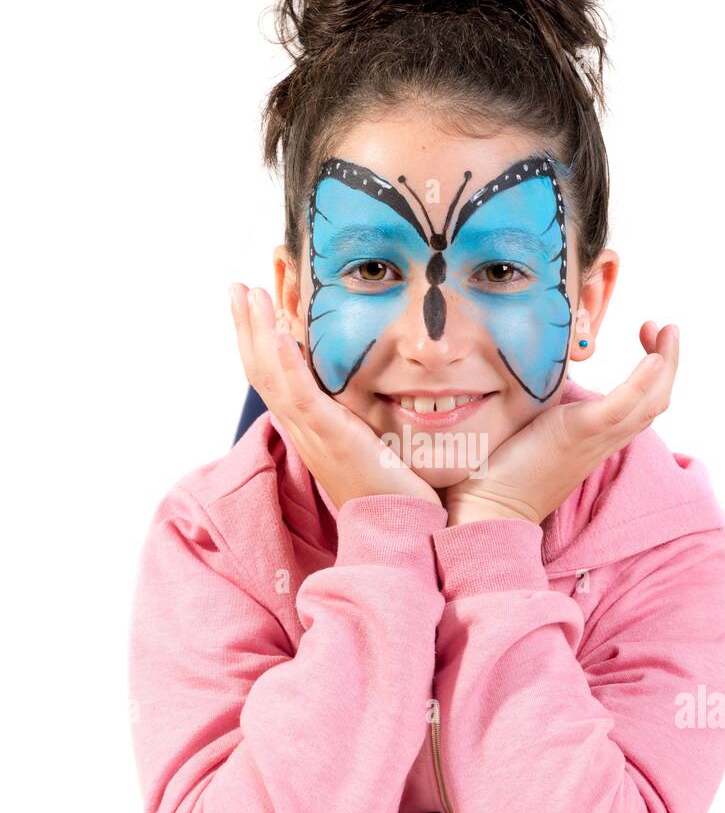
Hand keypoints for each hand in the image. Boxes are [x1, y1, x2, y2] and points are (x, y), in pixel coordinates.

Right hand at [229, 283, 441, 509]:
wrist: (398, 526)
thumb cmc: (389, 484)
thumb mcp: (367, 438)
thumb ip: (355, 412)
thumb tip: (360, 387)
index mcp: (307, 425)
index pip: (273, 374)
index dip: (259, 338)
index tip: (253, 302)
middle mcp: (301, 427)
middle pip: (260, 369)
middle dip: (247, 325)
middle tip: (237, 286)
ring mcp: (312, 433)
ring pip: (271, 376)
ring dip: (258, 331)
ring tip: (250, 293)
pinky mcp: (332, 438)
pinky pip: (301, 396)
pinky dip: (287, 362)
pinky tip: (280, 333)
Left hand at [444, 321, 679, 525]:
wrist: (490, 507)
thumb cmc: (502, 471)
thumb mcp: (532, 427)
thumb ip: (544, 406)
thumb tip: (538, 376)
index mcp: (595, 440)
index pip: (639, 404)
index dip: (653, 372)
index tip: (647, 340)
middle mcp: (604, 441)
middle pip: (655, 401)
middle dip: (669, 361)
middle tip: (666, 329)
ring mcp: (594, 438)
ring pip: (649, 403)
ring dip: (666, 364)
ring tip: (668, 331)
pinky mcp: (579, 433)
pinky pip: (621, 407)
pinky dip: (642, 381)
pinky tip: (653, 357)